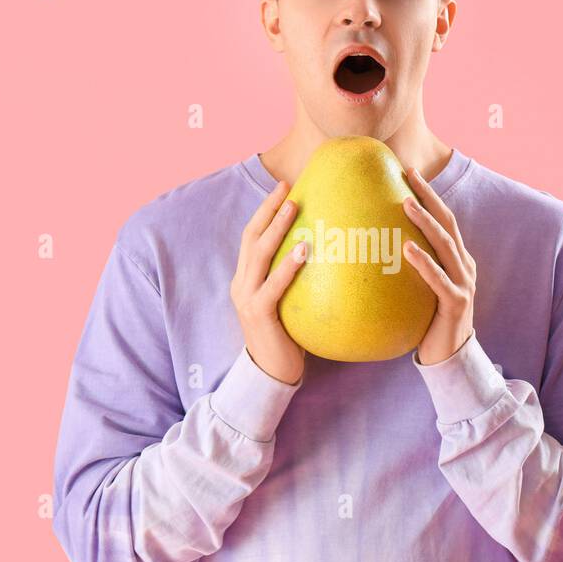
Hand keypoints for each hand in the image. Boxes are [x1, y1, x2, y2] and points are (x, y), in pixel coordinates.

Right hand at [230, 179, 308, 384]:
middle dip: (268, 210)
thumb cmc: (286, 337)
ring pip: (259, 255)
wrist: (271, 374)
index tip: (283, 189)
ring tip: (294, 206)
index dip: (264, 212)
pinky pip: (272, 285)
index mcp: (245, 279)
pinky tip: (303, 249)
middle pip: (251, 238)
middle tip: (288, 187)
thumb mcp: (285, 303)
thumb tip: (321, 254)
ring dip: (277, 228)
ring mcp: (246, 298)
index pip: (251, 237)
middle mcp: (241, 284)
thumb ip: (291, 280)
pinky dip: (287, 265)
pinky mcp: (258, 314)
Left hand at [401, 165, 475, 365]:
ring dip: (426, 222)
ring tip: (407, 203)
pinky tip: (407, 249)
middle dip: (429, 197)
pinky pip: (439, 279)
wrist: (449, 357)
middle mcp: (464, 267)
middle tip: (409, 175)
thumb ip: (409, 268)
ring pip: (445, 245)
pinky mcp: (456, 303)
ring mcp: (463, 284)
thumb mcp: (420, 290)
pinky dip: (424, 262)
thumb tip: (374, 247)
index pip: (445, 220)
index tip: (409, 172)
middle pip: (448, 223)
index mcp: (458, 260)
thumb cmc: (429, 322)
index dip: (429, 195)